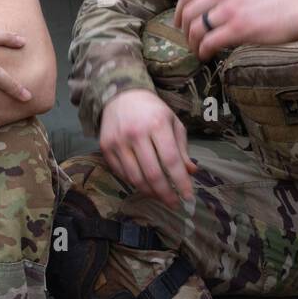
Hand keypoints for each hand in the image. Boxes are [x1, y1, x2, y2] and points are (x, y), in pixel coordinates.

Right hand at [98, 89, 197, 206]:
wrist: (121, 95)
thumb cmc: (152, 111)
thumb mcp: (172, 123)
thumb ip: (182, 148)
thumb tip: (191, 172)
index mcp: (158, 125)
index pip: (171, 160)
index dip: (181, 182)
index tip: (188, 197)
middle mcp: (136, 133)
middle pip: (153, 173)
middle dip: (166, 193)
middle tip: (174, 204)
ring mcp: (118, 141)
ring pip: (135, 178)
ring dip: (150, 192)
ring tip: (160, 196)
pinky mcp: (106, 148)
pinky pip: (121, 174)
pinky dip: (134, 183)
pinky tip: (144, 185)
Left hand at [174, 0, 297, 60]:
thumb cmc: (275, 1)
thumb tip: (204, 11)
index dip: (179, 11)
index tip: (179, 23)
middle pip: (188, 13)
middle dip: (185, 31)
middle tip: (190, 41)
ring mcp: (230, 9)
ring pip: (196, 29)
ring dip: (193, 44)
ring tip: (199, 50)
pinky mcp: (238, 28)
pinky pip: (209, 42)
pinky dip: (203, 52)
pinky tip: (207, 56)